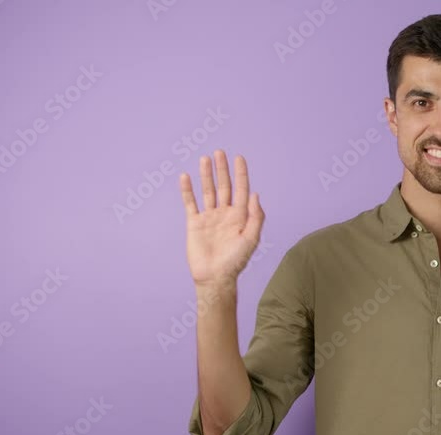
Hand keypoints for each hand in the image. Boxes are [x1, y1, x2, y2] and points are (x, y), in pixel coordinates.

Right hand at [179, 150, 264, 287]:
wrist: (215, 277)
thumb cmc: (236, 261)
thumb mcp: (251, 239)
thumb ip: (255, 217)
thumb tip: (255, 194)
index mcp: (240, 216)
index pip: (241, 190)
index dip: (240, 174)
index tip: (239, 158)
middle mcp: (225, 214)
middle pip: (224, 186)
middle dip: (222, 170)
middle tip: (220, 152)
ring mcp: (209, 217)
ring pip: (208, 191)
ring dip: (206, 175)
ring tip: (205, 158)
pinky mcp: (194, 223)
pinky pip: (190, 203)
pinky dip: (187, 191)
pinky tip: (185, 177)